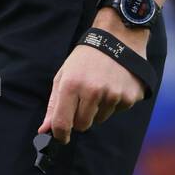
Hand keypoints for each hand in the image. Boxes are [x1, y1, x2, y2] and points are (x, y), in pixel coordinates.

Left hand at [38, 13, 149, 143]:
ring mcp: (113, 94)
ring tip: (100, 87)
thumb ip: (54, 104)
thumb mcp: (64, 75)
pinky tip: (114, 84)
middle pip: (82, 125)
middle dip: (80, 117)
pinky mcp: (129, 97)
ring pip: (100, 119)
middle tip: (84, 99)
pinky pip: (116, 111)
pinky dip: (114, 102)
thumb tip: (45, 130)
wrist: (118, 38)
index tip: (61, 137)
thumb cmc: (86, 58)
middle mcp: (92, 91)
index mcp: (72, 85)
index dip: (60, 134)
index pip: (62, 122)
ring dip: (98, 109)